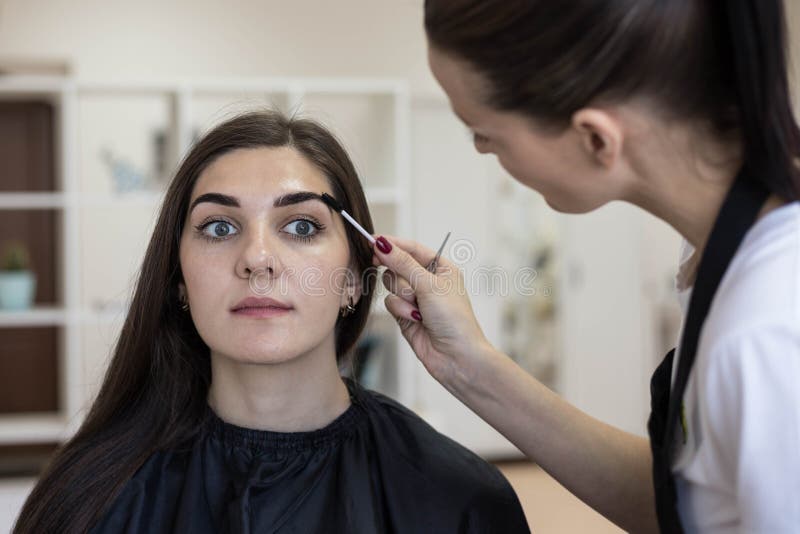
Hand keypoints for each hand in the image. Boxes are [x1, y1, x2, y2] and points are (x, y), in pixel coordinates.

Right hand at [372, 235, 492, 386]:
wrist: (456, 356)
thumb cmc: (454, 319)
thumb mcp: (429, 284)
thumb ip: (403, 263)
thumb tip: (383, 244)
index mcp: (441, 267)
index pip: (411, 248)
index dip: (393, 245)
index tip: (374, 241)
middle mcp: (427, 281)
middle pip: (397, 266)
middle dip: (401, 278)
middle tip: (408, 286)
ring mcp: (416, 298)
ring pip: (391, 285)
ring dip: (403, 297)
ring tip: (419, 309)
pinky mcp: (405, 314)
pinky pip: (390, 303)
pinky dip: (401, 310)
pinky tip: (415, 320)